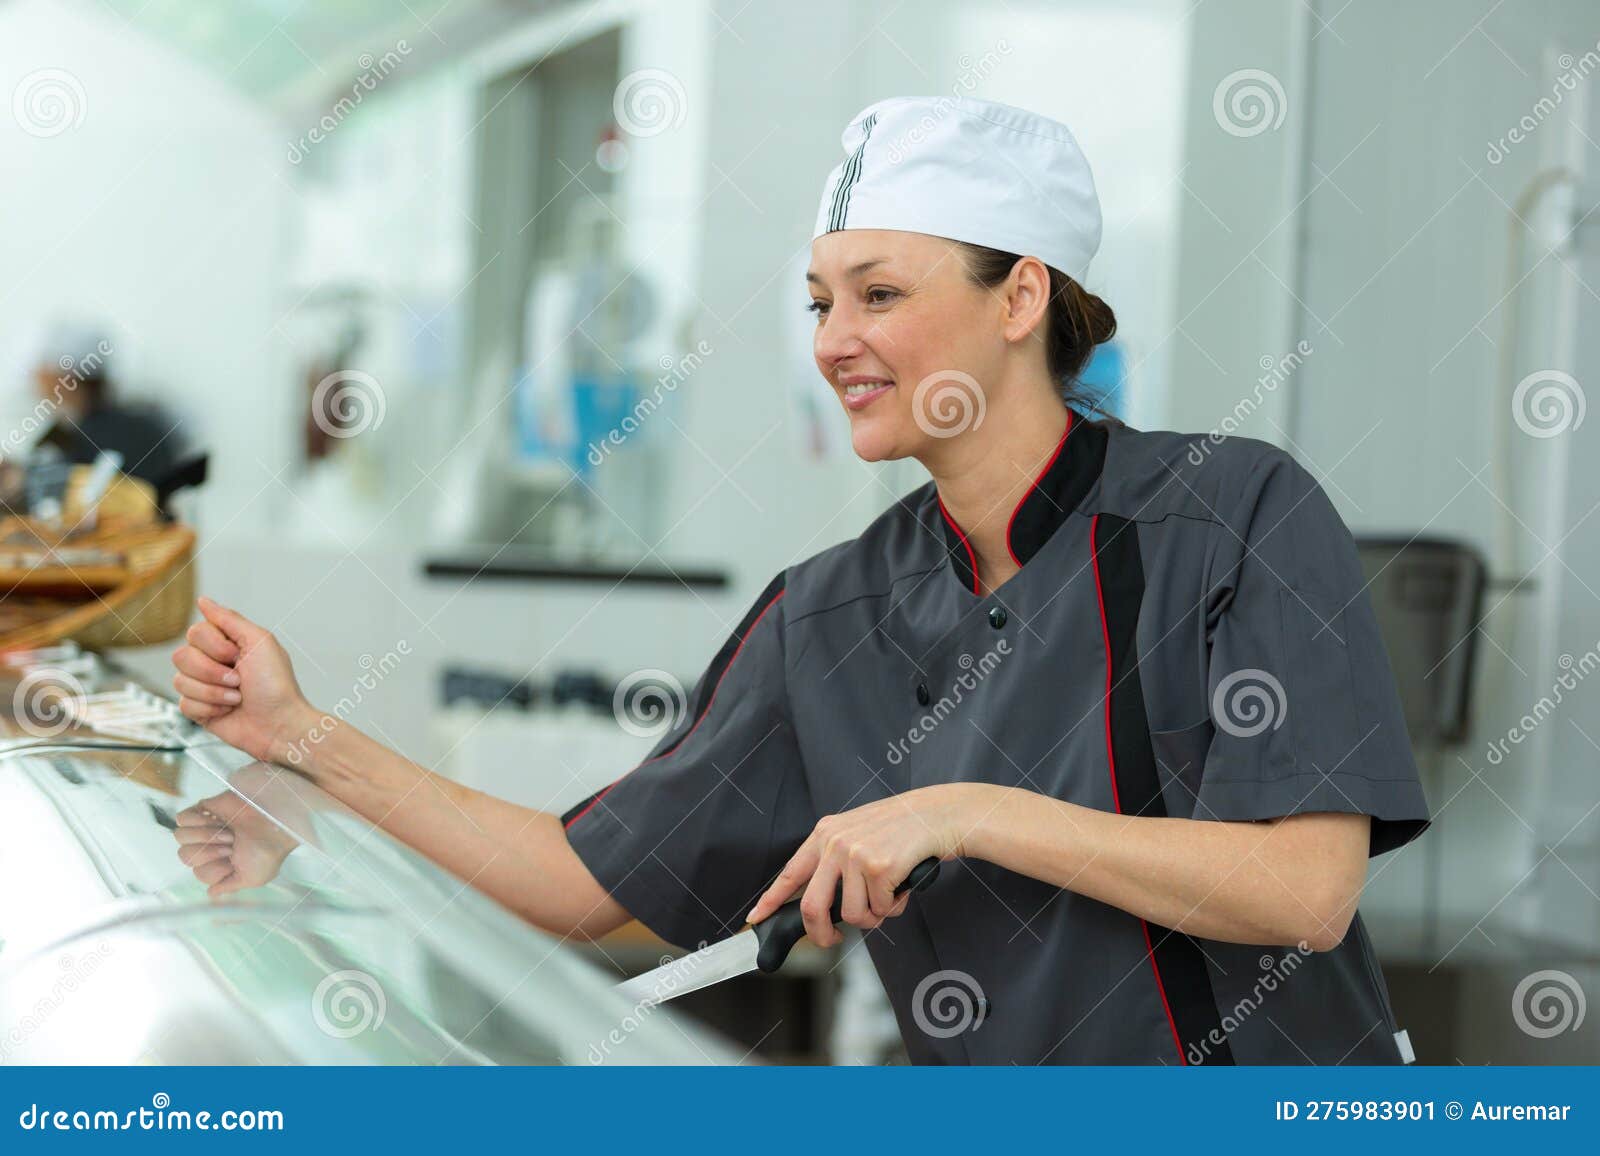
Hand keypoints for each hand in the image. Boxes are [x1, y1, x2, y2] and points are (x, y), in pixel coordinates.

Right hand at [171, 596, 316, 765]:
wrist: (279, 725)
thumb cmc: (276, 685)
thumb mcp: (260, 642)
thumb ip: (229, 619)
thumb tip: (203, 600)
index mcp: (226, 643)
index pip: (195, 632)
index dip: (214, 646)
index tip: (237, 655)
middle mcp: (211, 661)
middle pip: (181, 655)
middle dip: (212, 671)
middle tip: (239, 680)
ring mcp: (203, 686)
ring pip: (179, 680)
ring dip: (214, 692)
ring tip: (237, 697)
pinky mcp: (198, 709)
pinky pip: (183, 703)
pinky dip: (209, 708)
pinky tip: (228, 710)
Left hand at [172, 786, 299, 896]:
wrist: (272, 822)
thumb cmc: (267, 851)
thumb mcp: (253, 879)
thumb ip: (229, 887)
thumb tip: (211, 894)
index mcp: (221, 863)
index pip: (199, 873)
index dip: (213, 869)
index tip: (233, 862)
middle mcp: (211, 846)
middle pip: (185, 856)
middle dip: (208, 853)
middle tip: (231, 846)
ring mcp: (206, 827)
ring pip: (180, 837)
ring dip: (204, 836)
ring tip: (226, 832)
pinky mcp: (204, 809)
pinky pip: (182, 819)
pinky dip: (197, 821)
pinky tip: (216, 820)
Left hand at [745, 784, 983, 947]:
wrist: (938, 814)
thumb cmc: (902, 829)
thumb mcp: (858, 832)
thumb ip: (836, 862)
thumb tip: (823, 907)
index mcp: (825, 833)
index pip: (790, 873)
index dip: (770, 901)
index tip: (755, 918)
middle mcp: (835, 843)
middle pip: (812, 906)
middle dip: (821, 934)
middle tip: (832, 940)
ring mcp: (856, 855)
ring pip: (854, 915)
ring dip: (875, 916)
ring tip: (889, 894)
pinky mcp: (880, 867)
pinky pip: (882, 910)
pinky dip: (895, 907)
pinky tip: (903, 885)